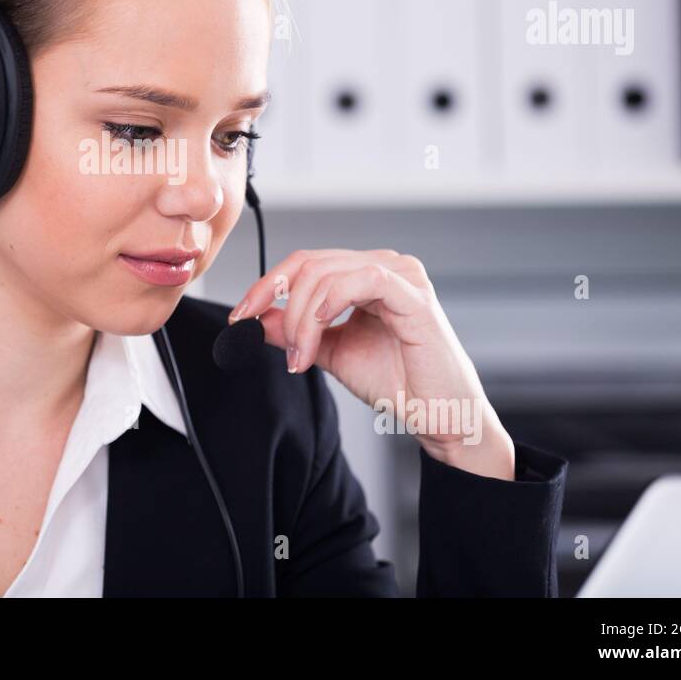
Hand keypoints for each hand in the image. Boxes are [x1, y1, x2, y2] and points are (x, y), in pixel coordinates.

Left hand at [229, 248, 514, 479]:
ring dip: (303, 316)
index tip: (241, 315)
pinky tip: (319, 331)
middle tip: (274, 344)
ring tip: (302, 356)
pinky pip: (363, 279)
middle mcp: (386, 266)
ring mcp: (403, 276)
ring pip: (328, 273)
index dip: (268, 284)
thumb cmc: (397, 383)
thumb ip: (298, 332)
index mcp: (367, 274)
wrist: (439, 416)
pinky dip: (330, 303)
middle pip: (312, 264)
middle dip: (280, 303)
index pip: (307, 263)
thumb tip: (259, 317)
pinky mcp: (414, 295)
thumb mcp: (333, 353)